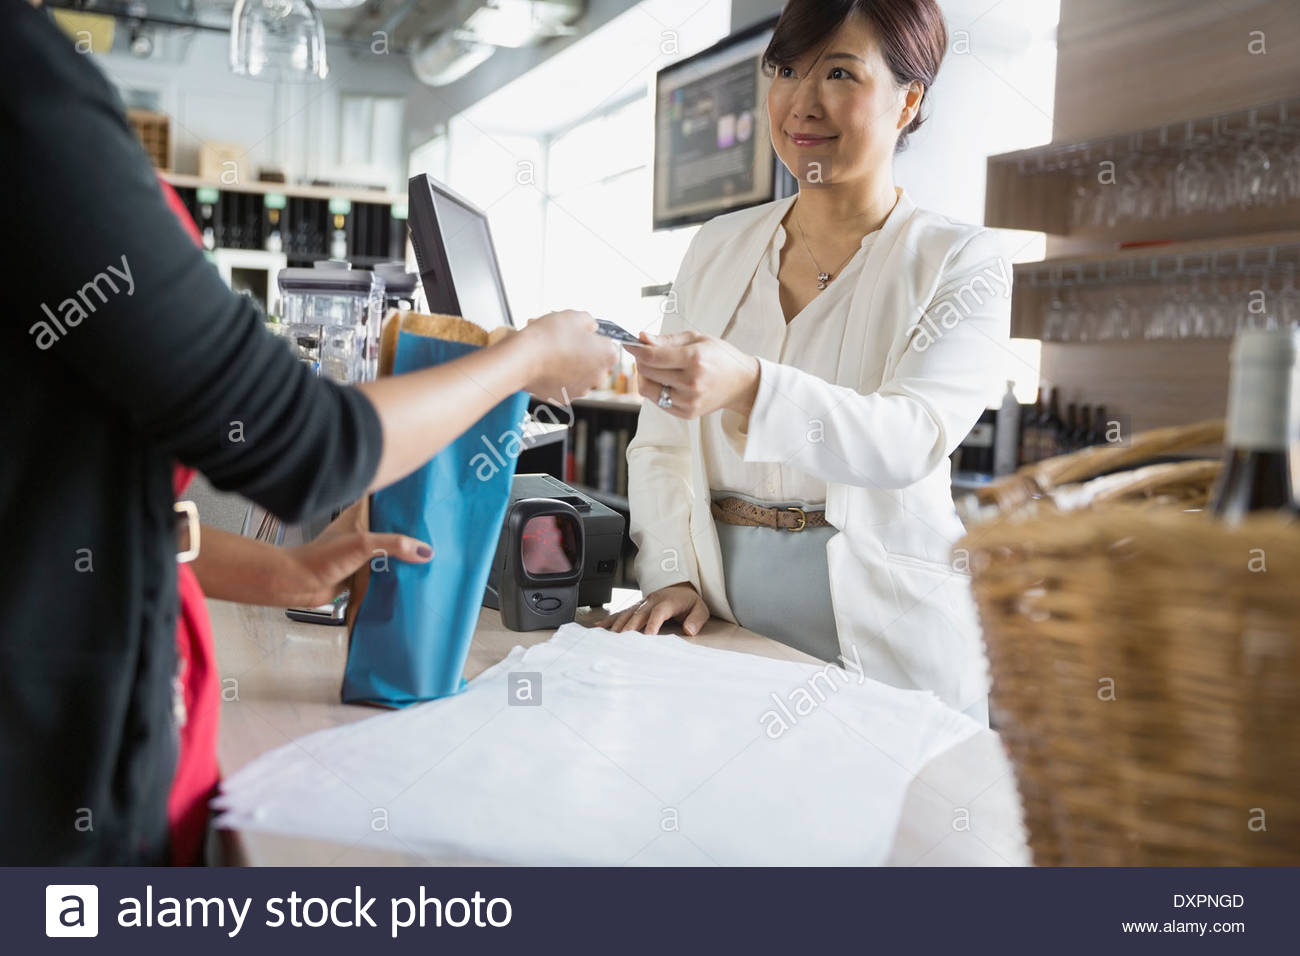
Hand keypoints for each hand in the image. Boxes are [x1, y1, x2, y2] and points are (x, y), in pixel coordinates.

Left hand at [275, 500, 432, 606]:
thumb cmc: (322, 558)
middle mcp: (362, 529)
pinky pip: (387, 567)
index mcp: (360, 514)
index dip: (407, 501)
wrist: (299, 584)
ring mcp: (362, 550)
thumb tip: (425, 551)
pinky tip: (415, 571)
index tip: (428, 501)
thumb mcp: (363, 544)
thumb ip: (395, 544)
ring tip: (433, 551)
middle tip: (438, 530)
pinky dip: (399, 570)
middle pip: (394, 526)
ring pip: (392, 548)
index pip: (388, 501)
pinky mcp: (362, 569)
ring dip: (406, 553)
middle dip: (413, 530)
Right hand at [514, 310, 618, 401]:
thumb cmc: (549, 337)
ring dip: (570, 366)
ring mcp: (581, 390)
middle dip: (583, 354)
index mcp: (608, 355)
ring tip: (552, 353)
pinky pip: (564, 386)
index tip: (580, 335)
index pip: (608, 345)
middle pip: (595, 363)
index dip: (593, 338)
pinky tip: (546, 366)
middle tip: (564, 343)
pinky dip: (557, 378)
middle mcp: (599, 376)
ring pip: (579, 375)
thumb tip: (591, 327)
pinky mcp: (563, 398)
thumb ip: (590, 321)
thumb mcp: (575, 316)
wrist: (523, 358)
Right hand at [598, 583, 709, 635]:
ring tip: (610, 636)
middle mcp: (652, 601)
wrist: (679, 586)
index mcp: (668, 602)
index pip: (659, 612)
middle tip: (623, 639)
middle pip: (639, 613)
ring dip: (618, 624)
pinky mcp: (635, 606)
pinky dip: (609, 619)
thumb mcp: (700, 609)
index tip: (648, 636)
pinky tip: (599, 627)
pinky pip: (621, 612)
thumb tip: (689, 630)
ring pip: (627, 613)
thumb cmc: (688, 602)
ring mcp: (641, 603)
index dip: (653, 623)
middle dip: (630, 626)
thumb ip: (696, 620)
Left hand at [630, 331, 759, 419]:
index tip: (629, 343)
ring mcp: (689, 400)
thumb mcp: (697, 339)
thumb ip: (667, 340)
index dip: (636, 349)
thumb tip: (641, 337)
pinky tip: (666, 380)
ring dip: (646, 376)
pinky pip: (658, 401)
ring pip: (648, 389)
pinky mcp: (687, 413)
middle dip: (641, 360)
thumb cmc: (720, 356)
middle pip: (647, 372)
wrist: (742, 383)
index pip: (653, 356)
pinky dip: (656, 389)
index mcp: (695, 359)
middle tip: (646, 353)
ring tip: (655, 367)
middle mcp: (691, 382)